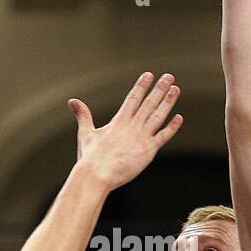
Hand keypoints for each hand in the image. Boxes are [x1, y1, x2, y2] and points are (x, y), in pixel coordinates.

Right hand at [68, 72, 182, 189]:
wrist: (96, 175)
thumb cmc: (90, 158)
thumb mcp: (86, 133)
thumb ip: (83, 116)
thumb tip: (72, 101)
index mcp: (118, 121)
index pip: (133, 98)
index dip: (142, 86)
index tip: (149, 75)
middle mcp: (131, 126)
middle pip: (148, 103)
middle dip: (159, 89)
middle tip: (169, 76)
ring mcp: (141, 138)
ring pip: (158, 116)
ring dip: (167, 102)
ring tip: (175, 89)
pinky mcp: (148, 151)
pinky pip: (163, 136)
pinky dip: (171, 127)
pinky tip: (179, 117)